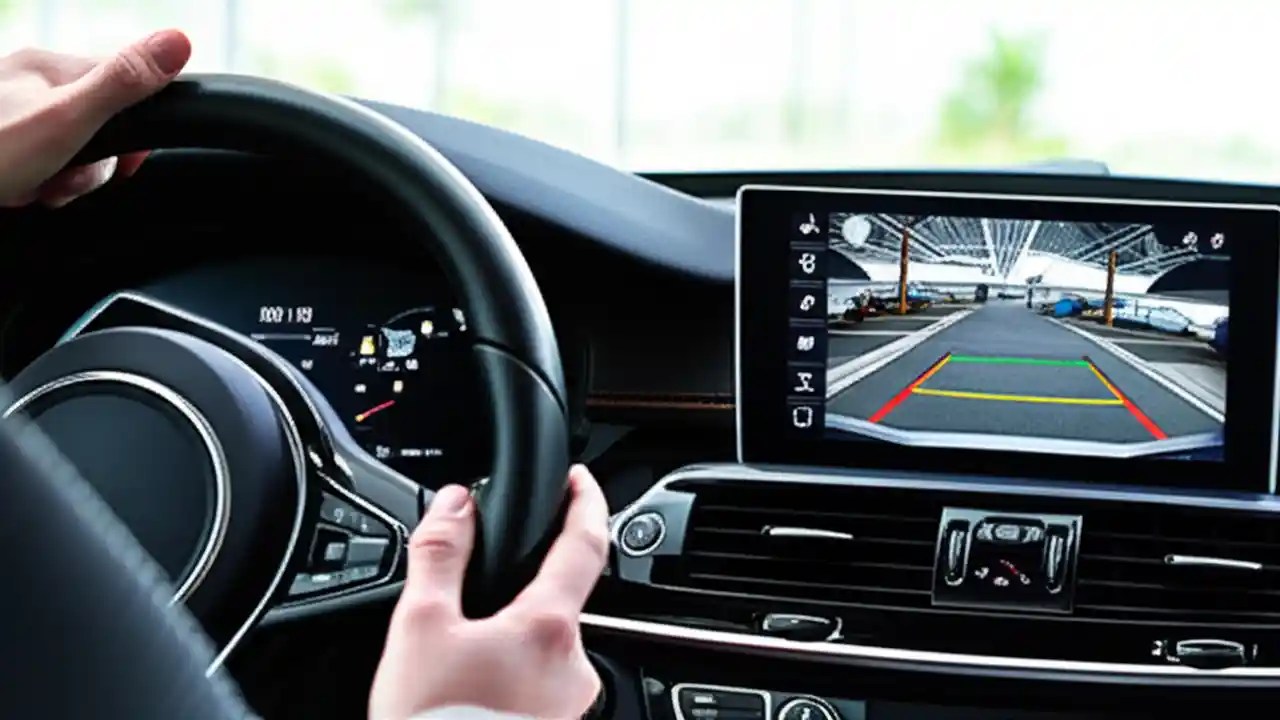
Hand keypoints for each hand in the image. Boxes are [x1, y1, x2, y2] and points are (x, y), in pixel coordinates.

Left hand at [0, 29, 190, 207]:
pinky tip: (20, 192)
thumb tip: (179, 41)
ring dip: (63, 180)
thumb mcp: (67, 120)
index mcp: (47, 68)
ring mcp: (13, 116)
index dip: (133, 134)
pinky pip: (41, 165)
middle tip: (64, 180)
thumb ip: (124, 82)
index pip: (124, 89)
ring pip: (70, 151)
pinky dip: (37, 185)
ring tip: (36, 188)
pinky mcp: (4, 146)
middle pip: (97, 126)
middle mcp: (28, 85)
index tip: (123, 163)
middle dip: (90, 165)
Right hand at [369, 465, 608, 719]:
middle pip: (560, 600)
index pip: (586, 542)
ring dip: (513, 640)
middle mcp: (574, 667)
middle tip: (478, 594)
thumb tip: (455, 502)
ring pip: (546, 648)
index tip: (581, 480)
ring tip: (458, 657)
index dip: (585, 501)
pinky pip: (539, 686)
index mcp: (549, 628)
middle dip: (524, 589)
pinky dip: (511, 675)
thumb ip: (440, 555)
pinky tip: (471, 691)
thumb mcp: (419, 628)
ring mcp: (570, 706)